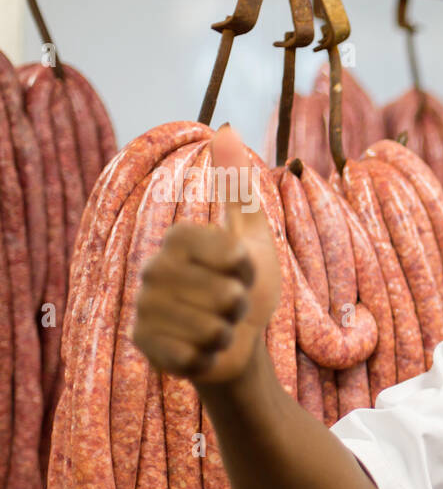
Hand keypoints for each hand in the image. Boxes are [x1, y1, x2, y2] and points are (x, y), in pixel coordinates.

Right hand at [132, 125, 281, 382]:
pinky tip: (204, 352)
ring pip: (212, 330)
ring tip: (220, 327)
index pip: (228, 254)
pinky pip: (192, 357)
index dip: (246, 269)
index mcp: (177, 239)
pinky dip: (210, 359)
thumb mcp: (252, 236)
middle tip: (232, 305)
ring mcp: (144, 309)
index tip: (242, 270)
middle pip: (224, 296)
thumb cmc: (247, 286)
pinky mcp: (146, 346)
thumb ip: (239, 190)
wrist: (239, 345)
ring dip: (229, 334)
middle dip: (242, 306)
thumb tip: (227, 129)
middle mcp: (152, 269)